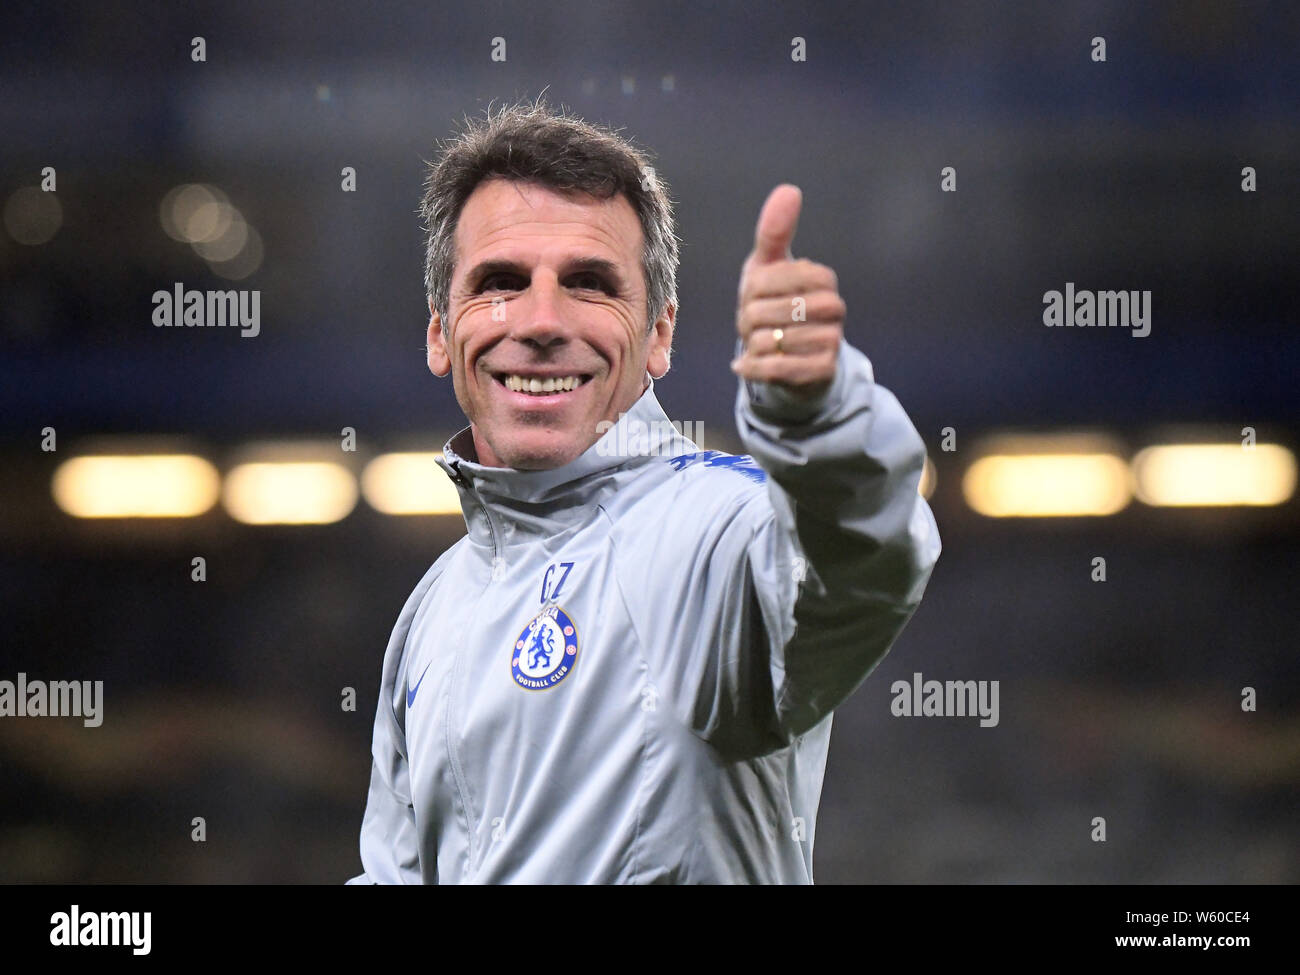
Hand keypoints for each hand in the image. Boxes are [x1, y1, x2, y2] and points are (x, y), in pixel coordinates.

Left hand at [732, 184, 844, 400]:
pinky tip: (750, 364)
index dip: (751, 291)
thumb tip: (789, 189)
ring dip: (752, 345)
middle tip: (756, 325)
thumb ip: (775, 232)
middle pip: (764, 312)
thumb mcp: (769, 268)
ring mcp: (832, 341)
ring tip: (761, 343)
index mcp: (822, 277)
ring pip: (768, 341)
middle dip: (748, 321)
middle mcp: (834, 307)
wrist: (793, 358)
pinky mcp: (823, 371)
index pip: (767, 279)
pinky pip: (776, 368)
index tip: (758, 296)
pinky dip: (754, 367)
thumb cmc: (775, 304)